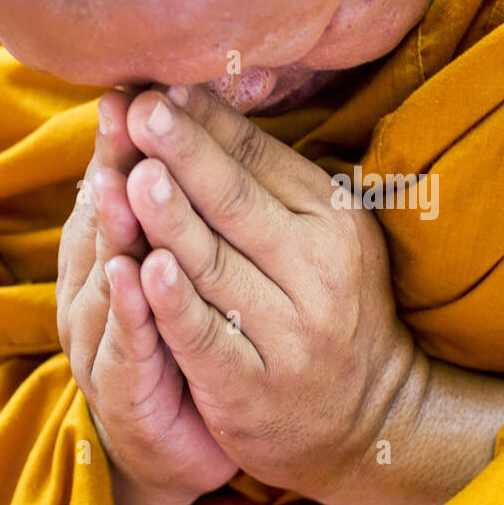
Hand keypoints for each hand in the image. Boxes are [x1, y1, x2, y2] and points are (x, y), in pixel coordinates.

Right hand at [57, 90, 237, 504]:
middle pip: (104, 218)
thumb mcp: (184, 272)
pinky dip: (131, 310)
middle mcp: (99, 290)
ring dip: (113, 226)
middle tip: (125, 110)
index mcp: (113, 253)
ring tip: (122, 178)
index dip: (125, 140)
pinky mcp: (123, 393)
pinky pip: (125, 346)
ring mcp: (105, 341)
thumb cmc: (189, 343)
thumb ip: (180, 210)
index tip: (139, 86)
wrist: (184, 448)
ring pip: (105, 275)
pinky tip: (136, 275)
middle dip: (116, 163)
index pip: (116, 185)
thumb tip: (192, 129)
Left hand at [121, 84, 421, 501]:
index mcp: (332, 220)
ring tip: (132, 175)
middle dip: (182, 155)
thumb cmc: (332, 307)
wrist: (371, 416)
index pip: (259, 159)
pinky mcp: (252, 388)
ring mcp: (287, 333)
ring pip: (214, 267)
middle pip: (234, 204)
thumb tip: (199, 99)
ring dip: (169, 220)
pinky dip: (174, 305)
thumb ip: (271, 176)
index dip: (205, 123)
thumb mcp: (324, 234)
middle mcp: (317, 271)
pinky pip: (207, 339)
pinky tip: (144, 271)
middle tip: (136, 110)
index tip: (157, 88)